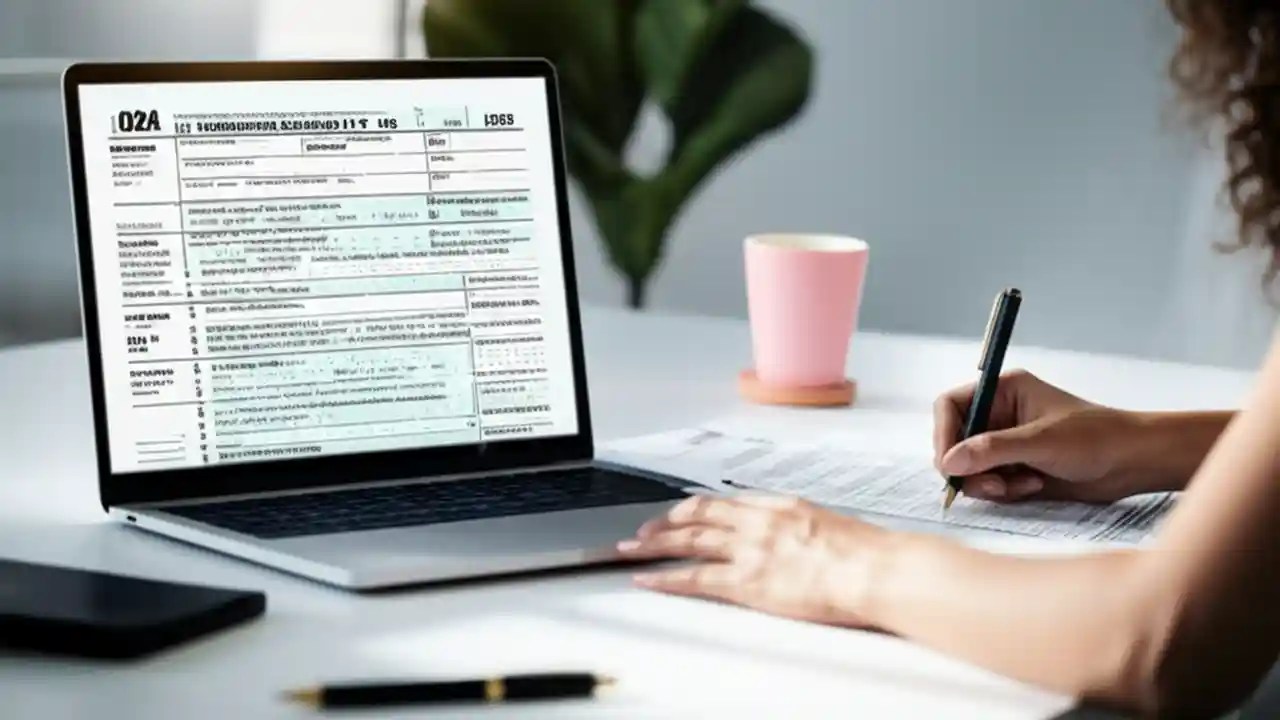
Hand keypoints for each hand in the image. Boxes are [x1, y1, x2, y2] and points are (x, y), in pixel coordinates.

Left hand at [615, 494, 887, 625]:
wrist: (875, 569)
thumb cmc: (866, 554)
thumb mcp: (831, 527)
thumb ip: (804, 528)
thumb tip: (798, 538)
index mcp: (781, 506)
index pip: (726, 503)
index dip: (697, 509)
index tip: (681, 513)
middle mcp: (758, 521)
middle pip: (698, 516)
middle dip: (665, 522)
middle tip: (643, 530)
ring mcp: (749, 549)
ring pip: (688, 541)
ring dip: (654, 543)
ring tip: (630, 549)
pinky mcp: (747, 580)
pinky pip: (694, 576)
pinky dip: (665, 576)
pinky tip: (646, 577)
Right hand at [933, 369, 1152, 502]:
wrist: (1133, 463)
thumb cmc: (1096, 439)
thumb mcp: (1041, 442)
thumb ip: (991, 450)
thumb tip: (948, 462)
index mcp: (1003, 391)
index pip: (950, 407)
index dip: (943, 434)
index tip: (948, 465)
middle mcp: (999, 414)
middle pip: (954, 441)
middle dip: (968, 466)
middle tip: (990, 485)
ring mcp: (1005, 442)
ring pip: (968, 467)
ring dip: (987, 482)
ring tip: (1019, 485)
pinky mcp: (1014, 467)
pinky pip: (987, 482)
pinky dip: (1003, 490)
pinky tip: (1033, 485)